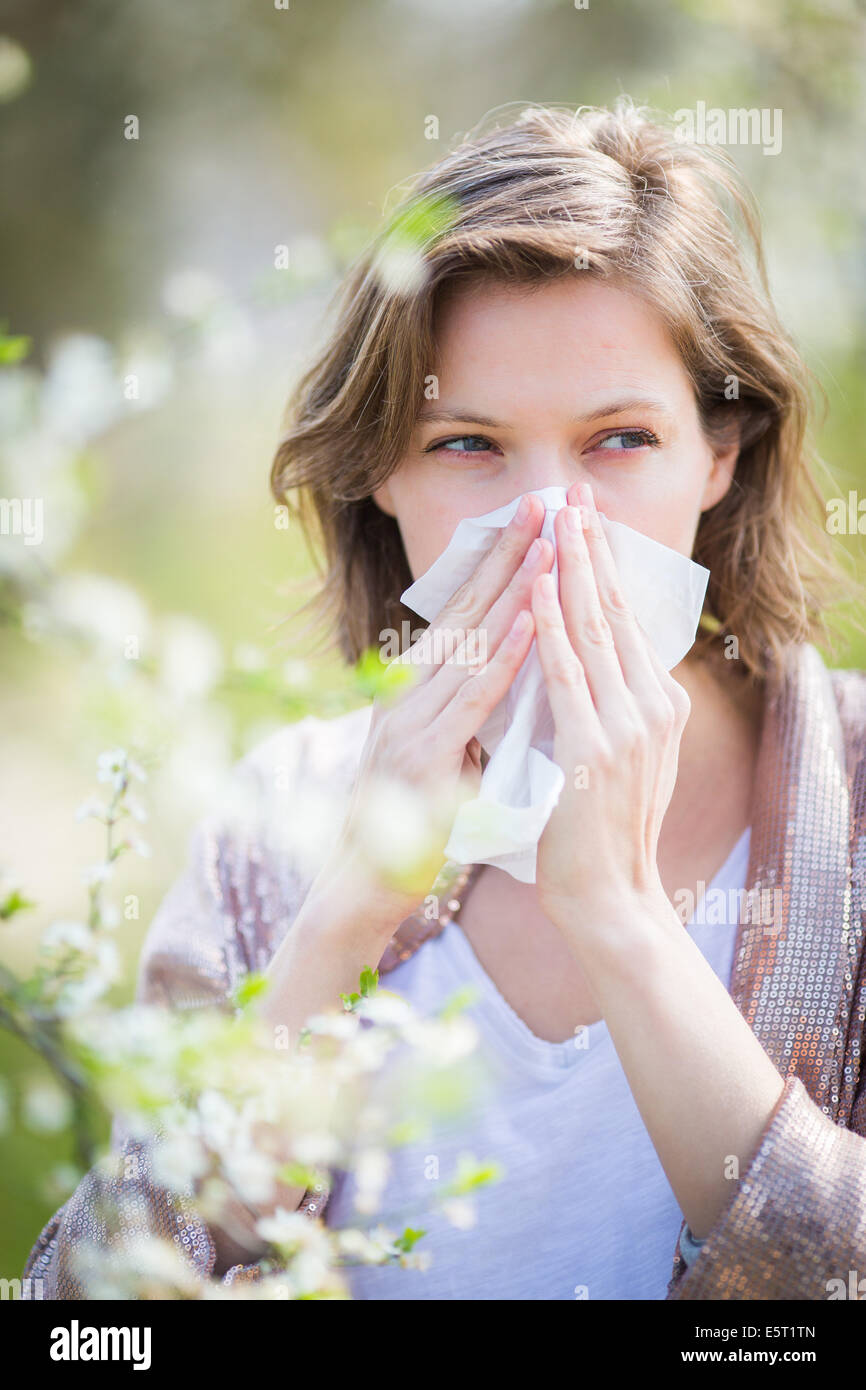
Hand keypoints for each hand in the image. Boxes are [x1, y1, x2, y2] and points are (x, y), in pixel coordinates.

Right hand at [333, 492, 554, 922]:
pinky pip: (471, 697)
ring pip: (470, 642)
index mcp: (414, 688)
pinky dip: (503, 656)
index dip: (497, 563)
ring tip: (549, 543)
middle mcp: (405, 692)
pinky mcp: (420, 755)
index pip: (462, 612)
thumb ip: (471, 713)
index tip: (535, 521)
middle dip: (508, 553)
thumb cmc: (408, 824)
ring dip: (513, 589)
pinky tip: (530, 621)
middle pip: (464, 609)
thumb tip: (515, 678)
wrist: (361, 887)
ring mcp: (408, 720)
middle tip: (544, 502)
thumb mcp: (444, 754)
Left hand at [530, 481, 691, 943]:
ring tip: (553, 517)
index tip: (584, 518)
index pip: (624, 619)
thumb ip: (608, 706)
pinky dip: (546, 625)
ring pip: (591, 629)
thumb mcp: (617, 755)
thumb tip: (586, 659)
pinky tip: (534, 585)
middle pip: (612, 610)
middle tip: (572, 493)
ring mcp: (626, 727)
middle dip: (589, 547)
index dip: (601, 565)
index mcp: (657, 705)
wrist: (608, 898)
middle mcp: (650, 706)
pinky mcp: (591, 750)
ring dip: (568, 568)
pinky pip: (564, 674)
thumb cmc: (599, 831)